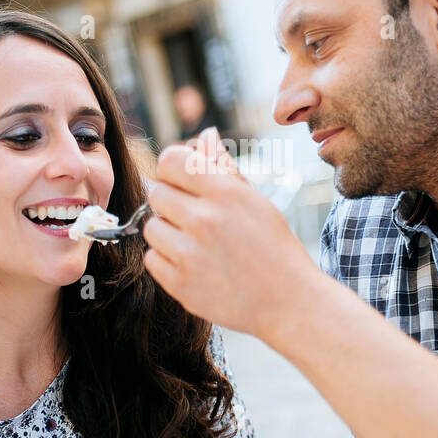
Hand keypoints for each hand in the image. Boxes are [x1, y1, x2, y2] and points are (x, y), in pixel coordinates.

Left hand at [143, 128, 319, 339]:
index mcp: (225, 193)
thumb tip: (205, 136)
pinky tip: (194, 264)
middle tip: (194, 217)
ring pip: (151, 227)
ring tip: (197, 244)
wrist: (287, 301)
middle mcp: (204, 220)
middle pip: (156, 193)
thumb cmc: (273, 247)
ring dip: (168, 233)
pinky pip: (151, 259)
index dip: (174, 169)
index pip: (170, 160)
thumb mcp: (256, 201)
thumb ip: (224, 168)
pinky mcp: (180, 285)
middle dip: (171, 202)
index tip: (183, 182)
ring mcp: (189, 255)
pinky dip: (167, 261)